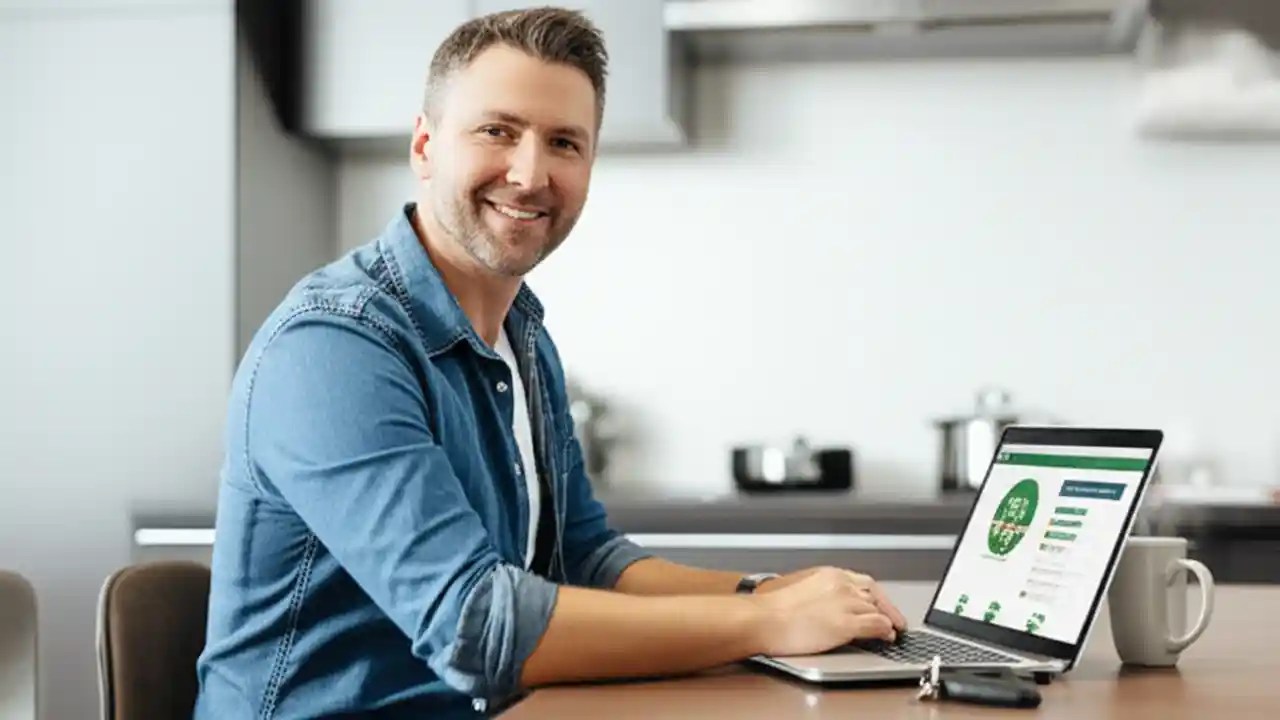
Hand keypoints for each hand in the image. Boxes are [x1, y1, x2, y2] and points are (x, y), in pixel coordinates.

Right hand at [758, 566, 907, 630]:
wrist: (764, 620)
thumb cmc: (773, 611)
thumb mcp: (803, 590)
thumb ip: (823, 593)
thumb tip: (834, 605)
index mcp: (830, 575)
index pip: (864, 582)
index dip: (877, 596)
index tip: (881, 605)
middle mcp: (842, 585)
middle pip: (875, 595)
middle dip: (887, 608)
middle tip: (895, 620)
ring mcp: (846, 604)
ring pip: (879, 610)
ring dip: (888, 621)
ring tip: (891, 632)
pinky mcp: (847, 624)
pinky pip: (877, 626)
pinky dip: (885, 631)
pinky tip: (887, 637)